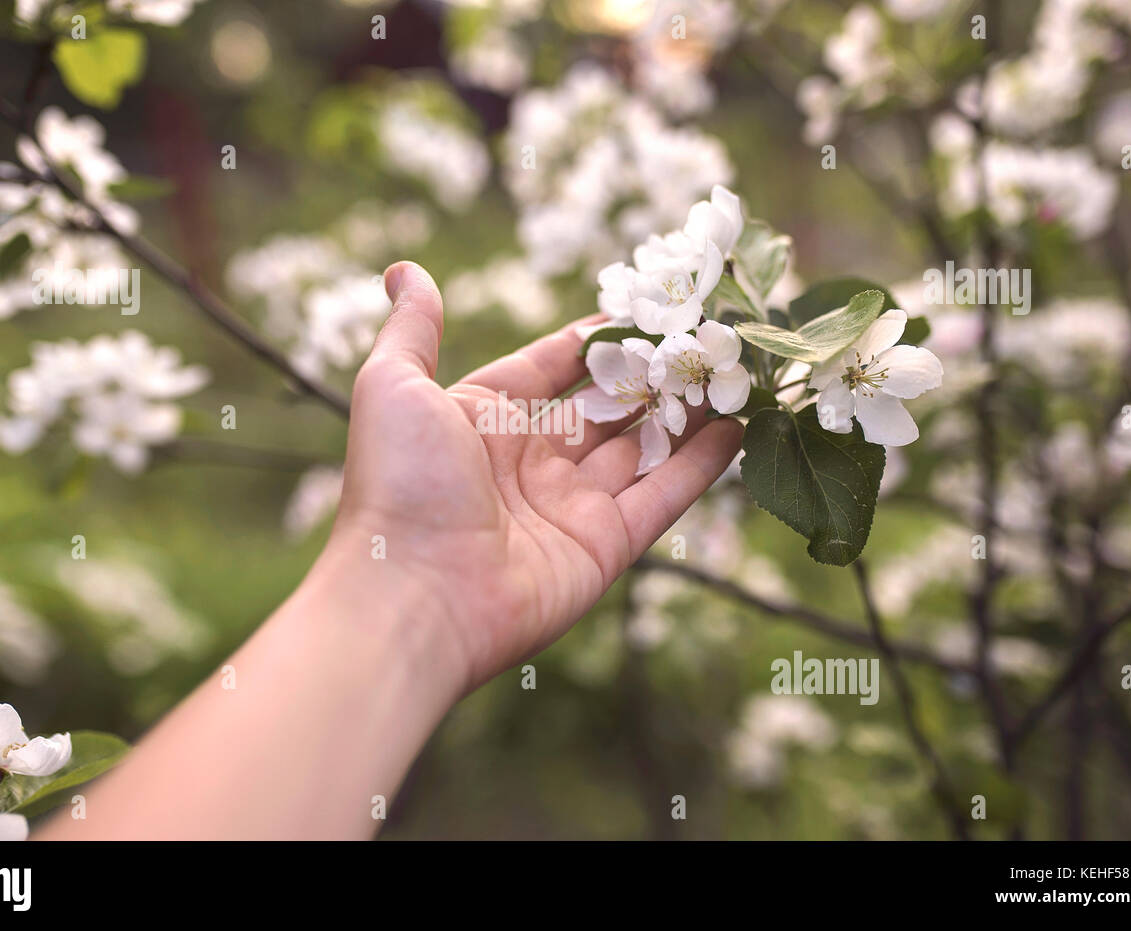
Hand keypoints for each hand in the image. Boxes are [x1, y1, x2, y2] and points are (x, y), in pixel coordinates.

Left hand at [321, 261, 743, 693]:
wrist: (411, 596)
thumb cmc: (399, 484)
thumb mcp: (392, 385)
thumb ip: (414, 328)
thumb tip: (404, 270)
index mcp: (484, 421)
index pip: (551, 367)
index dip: (595, 338)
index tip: (645, 304)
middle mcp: (529, 462)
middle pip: (604, 407)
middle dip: (652, 372)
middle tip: (705, 334)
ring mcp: (569, 506)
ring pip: (641, 448)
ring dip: (685, 411)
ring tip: (734, 369)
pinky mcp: (604, 548)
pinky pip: (661, 498)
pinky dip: (700, 466)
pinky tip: (737, 428)